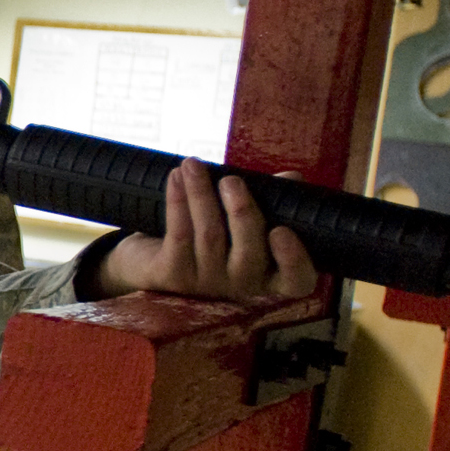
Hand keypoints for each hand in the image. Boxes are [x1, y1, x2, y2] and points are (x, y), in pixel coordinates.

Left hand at [87, 160, 319, 303]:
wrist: (153, 259)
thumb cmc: (214, 233)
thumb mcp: (242, 217)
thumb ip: (271, 199)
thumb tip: (292, 177)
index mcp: (269, 274)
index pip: (296, 281)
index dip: (294, 260)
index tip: (282, 230)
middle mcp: (242, 285)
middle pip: (249, 254)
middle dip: (241, 213)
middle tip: (231, 181)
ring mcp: (206, 284)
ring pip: (209, 237)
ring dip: (201, 195)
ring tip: (193, 165)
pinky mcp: (173, 276)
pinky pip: (179, 235)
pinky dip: (178, 202)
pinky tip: (176, 177)